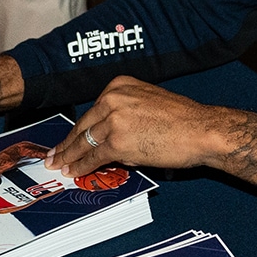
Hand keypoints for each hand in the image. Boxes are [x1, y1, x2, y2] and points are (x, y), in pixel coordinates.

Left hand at [47, 76, 256, 194]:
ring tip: (60, 165)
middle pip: (84, 125)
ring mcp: (113, 119)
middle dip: (68, 143)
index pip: (93, 111)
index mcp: (120, 85)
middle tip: (55, 155)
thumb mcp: (149, 103)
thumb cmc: (184, 120)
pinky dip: (82, 166)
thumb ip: (126, 114)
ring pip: (85, 141)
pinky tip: (74, 172)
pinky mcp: (117, 141)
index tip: (68, 138)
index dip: (79, 128)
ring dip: (71, 156)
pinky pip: (94, 156)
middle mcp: (113, 98)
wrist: (201, 130)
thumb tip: (110, 140)